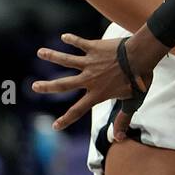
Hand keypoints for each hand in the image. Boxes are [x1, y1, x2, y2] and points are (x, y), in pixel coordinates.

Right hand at [32, 33, 150, 130]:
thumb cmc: (139, 80)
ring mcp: (90, 62)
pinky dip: (72, 39)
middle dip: (48, 86)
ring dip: (52, 56)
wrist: (141, 57)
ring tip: (40, 52)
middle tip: (34, 86)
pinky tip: (64, 36)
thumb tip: (119, 138)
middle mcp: (90, 79)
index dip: (66, 119)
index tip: (55, 126)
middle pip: (64, 84)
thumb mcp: (132, 102)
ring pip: (66, 60)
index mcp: (98, 93)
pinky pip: (80, 43)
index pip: (78, 110)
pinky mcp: (94, 48)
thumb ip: (123, 119)